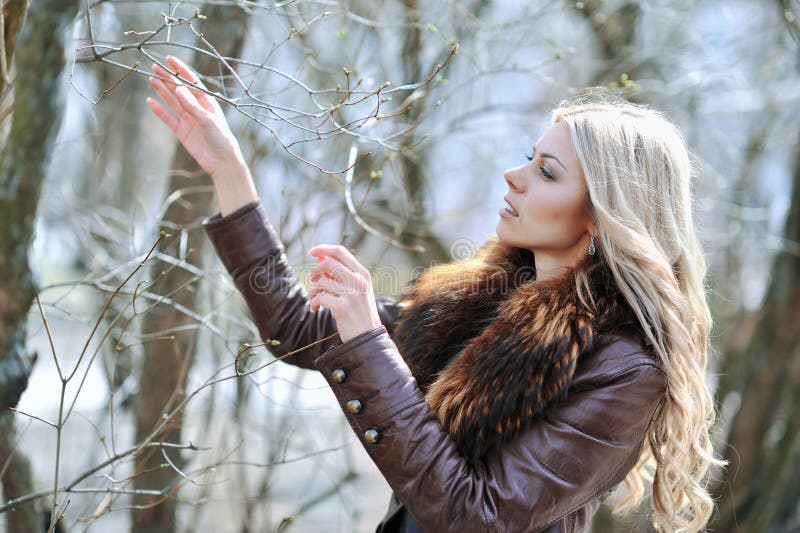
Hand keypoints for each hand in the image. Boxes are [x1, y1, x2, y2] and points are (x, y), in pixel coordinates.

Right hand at [146, 55, 256, 214]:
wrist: (221, 162)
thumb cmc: (221, 139)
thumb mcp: (208, 120)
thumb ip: (193, 106)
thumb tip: (179, 89)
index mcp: (207, 102)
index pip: (192, 82)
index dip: (180, 70)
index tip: (169, 58)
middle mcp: (197, 109)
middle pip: (179, 90)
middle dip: (167, 78)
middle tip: (154, 66)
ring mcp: (188, 120)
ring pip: (172, 102)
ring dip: (162, 91)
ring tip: (151, 79)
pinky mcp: (182, 132)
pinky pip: (168, 118)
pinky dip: (159, 110)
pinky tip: (150, 101)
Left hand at [308, 245, 382, 342]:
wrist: (368, 338)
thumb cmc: (360, 313)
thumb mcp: (357, 290)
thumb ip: (341, 274)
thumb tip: (321, 258)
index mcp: (363, 274)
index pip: (340, 252)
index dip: (324, 249)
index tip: (312, 251)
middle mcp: (358, 281)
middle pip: (329, 263)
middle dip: (316, 270)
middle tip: (313, 280)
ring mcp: (352, 294)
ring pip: (322, 281)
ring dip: (312, 290)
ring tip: (314, 299)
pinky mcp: (343, 307)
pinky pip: (320, 297)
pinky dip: (313, 302)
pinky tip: (315, 308)